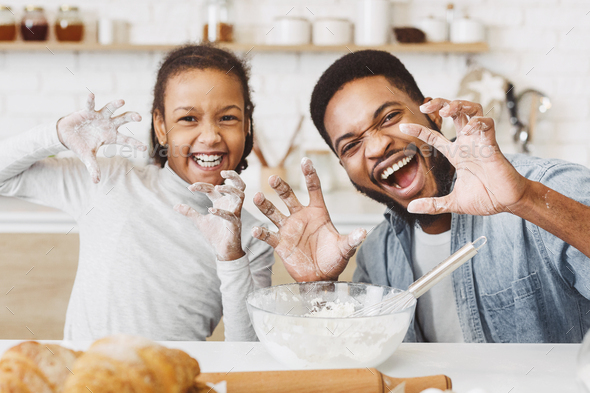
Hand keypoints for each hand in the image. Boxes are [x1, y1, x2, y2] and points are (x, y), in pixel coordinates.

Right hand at [56, 93, 144, 182]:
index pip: (126, 140)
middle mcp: (108, 125)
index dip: (134, 144)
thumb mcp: (87, 157)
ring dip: (115, 105)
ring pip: (110, 109)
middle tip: (139, 117)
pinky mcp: (88, 111)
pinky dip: (90, 100)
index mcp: (111, 136)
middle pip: (123, 120)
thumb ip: (93, 167)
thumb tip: (96, 182)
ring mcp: (99, 117)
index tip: (144, 148)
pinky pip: (90, 105)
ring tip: (121, 101)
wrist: (66, 135)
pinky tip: (91, 95)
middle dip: (131, 117)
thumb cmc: (81, 145)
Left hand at [174, 171, 245, 260]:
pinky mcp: (235, 224)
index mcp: (222, 202)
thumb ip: (190, 212)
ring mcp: (234, 213)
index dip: (202, 185)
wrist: (223, 251)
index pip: (213, 188)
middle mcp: (230, 205)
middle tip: (223, 172)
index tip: (190, 188)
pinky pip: (231, 215)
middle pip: (239, 185)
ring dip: (231, 189)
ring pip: (240, 195)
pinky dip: (221, 212)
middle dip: (234, 176)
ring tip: (217, 187)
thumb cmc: (215, 234)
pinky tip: (210, 210)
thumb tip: (175, 205)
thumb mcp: (199, 221)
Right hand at [251, 158, 365, 281]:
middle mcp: (301, 217)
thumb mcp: (344, 249)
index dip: (309, 175)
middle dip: (280, 187)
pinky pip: (269, 235)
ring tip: (257, 196)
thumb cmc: (333, 260)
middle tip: (273, 178)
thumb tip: (363, 232)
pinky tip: (257, 230)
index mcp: (318, 212)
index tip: (305, 161)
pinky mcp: (280, 243)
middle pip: (288, 196)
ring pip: (274, 212)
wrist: (321, 278)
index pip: (313, 188)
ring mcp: (289, 229)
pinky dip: (262, 232)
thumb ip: (352, 240)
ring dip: (265, 205)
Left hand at [399, 98, 529, 215]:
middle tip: (425, 105)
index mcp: (457, 154)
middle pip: (455, 113)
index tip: (403, 127)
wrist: (508, 203)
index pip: (434, 137)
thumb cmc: (486, 199)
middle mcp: (467, 144)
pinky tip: (469, 128)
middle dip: (441, 103)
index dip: (419, 130)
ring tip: (445, 110)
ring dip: (459, 105)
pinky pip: (488, 125)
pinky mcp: (493, 146)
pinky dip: (479, 122)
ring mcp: (480, 142)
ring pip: (472, 111)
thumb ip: (432, 205)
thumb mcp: (453, 203)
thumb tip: (411, 208)